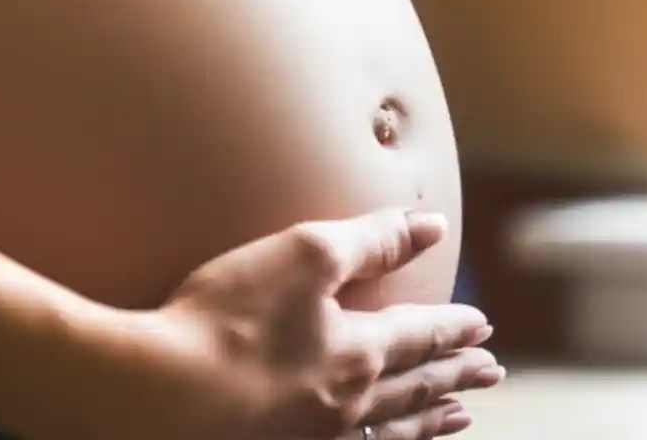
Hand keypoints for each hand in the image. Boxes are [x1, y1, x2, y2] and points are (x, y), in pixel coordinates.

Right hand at [98, 209, 499, 439]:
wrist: (155, 400)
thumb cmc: (226, 320)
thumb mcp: (306, 256)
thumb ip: (373, 240)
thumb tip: (430, 227)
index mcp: (359, 350)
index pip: (422, 335)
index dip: (455, 328)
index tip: (483, 328)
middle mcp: (350, 402)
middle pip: (418, 386)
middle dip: (456, 375)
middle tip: (491, 374)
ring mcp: (320, 438)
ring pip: (396, 429)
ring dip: (433, 419)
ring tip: (462, 417)